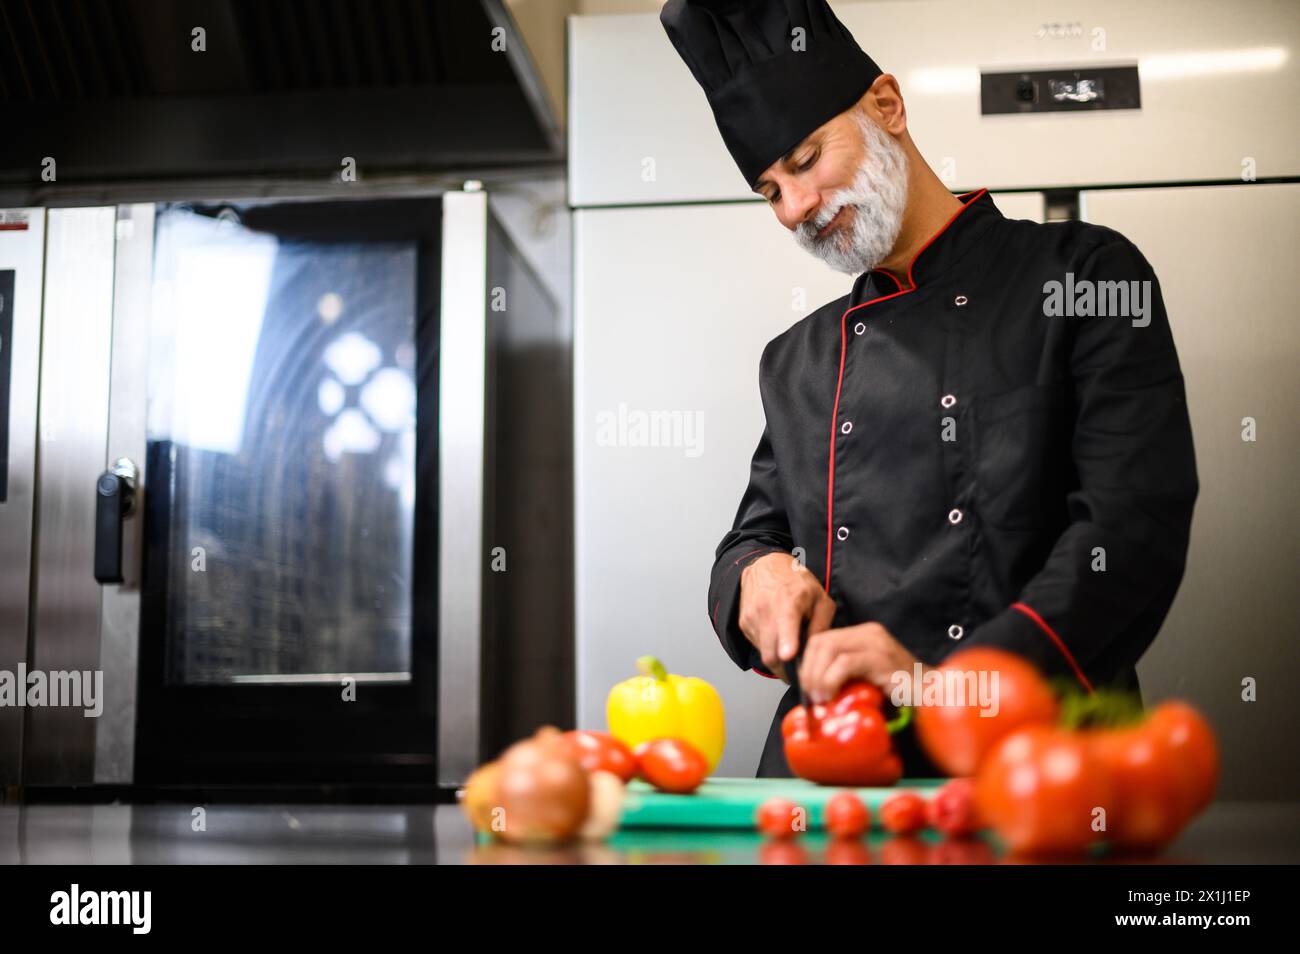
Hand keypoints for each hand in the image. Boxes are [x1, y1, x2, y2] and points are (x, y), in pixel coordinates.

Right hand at [737, 552, 835, 681]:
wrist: (764, 566)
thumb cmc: (795, 582)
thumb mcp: (820, 598)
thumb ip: (822, 626)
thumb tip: (816, 652)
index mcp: (789, 600)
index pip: (785, 622)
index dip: (787, 641)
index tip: (788, 654)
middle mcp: (766, 609)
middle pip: (771, 652)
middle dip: (785, 669)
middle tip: (798, 673)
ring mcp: (752, 617)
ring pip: (764, 653)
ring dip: (777, 658)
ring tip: (789, 647)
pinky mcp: (744, 624)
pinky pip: (758, 646)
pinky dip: (769, 648)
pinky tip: (777, 636)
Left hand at [797, 621, 928, 703]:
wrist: (936, 702)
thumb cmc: (902, 698)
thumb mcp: (866, 682)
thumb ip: (844, 678)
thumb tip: (812, 691)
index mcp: (865, 636)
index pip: (822, 639)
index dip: (808, 664)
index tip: (807, 689)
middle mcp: (870, 633)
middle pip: (821, 641)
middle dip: (809, 670)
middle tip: (811, 696)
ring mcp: (877, 643)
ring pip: (829, 648)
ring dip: (817, 677)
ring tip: (820, 699)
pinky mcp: (883, 658)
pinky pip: (845, 663)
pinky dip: (830, 680)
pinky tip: (831, 697)